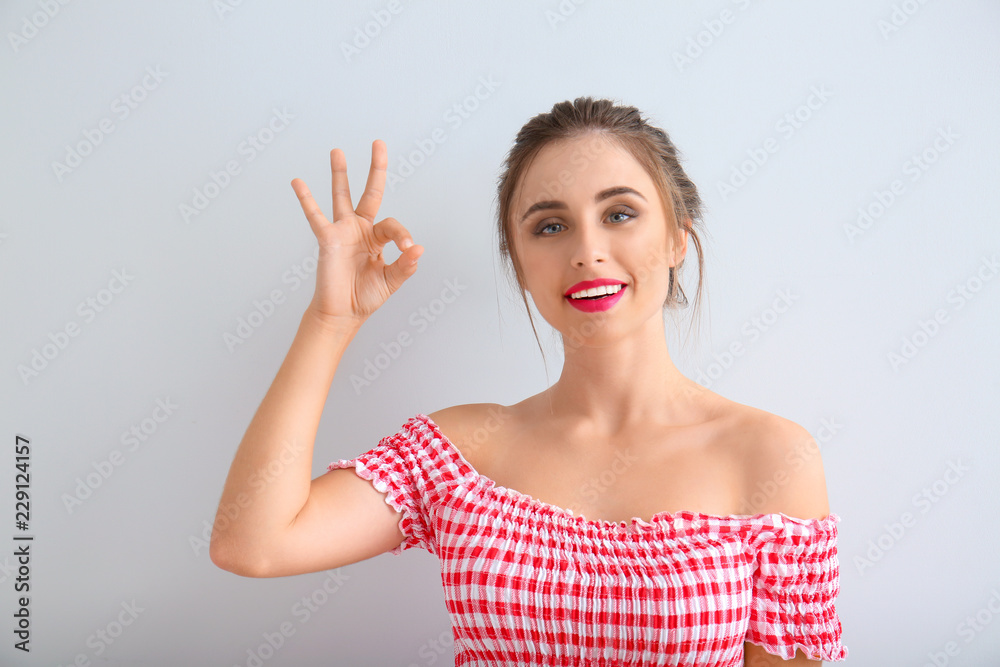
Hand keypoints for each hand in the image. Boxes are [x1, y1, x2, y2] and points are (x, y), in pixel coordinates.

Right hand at [291, 140, 422, 326]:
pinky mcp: (327, 239)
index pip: (393, 226)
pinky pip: (315, 216)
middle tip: (379, 143)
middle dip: (375, 168)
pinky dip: (306, 199)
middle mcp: (360, 229)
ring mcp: (343, 231)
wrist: (342, 313)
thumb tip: (419, 248)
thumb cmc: (365, 297)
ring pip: (342, 196)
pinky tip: (298, 182)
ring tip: (338, 151)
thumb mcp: (392, 281)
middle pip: (370, 192)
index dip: (403, 235)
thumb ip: (405, 265)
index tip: (408, 249)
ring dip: (340, 174)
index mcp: (378, 239)